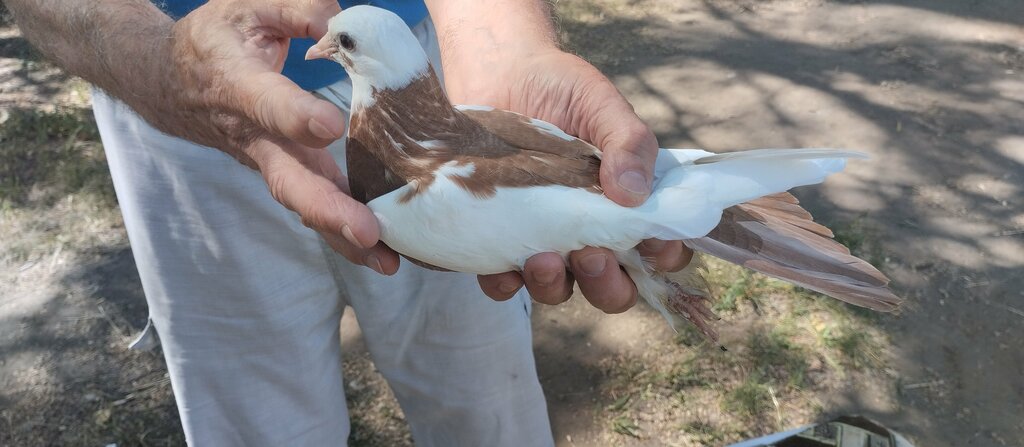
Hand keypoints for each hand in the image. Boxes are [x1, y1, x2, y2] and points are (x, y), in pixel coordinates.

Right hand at [160, 0, 398, 273]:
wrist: (171, 82)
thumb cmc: (218, 39)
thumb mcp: (247, 6)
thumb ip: (295, 9)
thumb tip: (339, 23)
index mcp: (241, 86)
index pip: (268, 104)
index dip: (295, 116)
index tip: (329, 126)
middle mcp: (254, 134)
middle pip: (288, 179)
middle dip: (328, 208)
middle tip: (368, 232)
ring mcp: (268, 161)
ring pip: (302, 203)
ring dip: (341, 235)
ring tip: (386, 261)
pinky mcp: (283, 173)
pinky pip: (311, 206)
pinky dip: (342, 233)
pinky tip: (381, 254)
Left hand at [444, 49, 693, 310]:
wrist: (496, 71)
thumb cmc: (559, 88)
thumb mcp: (601, 105)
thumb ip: (628, 142)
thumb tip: (634, 193)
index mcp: (626, 203)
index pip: (659, 249)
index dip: (662, 257)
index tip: (653, 246)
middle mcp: (589, 231)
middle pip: (611, 287)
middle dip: (606, 285)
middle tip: (591, 256)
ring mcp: (544, 240)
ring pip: (558, 290)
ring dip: (554, 286)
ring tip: (542, 259)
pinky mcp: (498, 241)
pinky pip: (503, 282)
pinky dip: (504, 283)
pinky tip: (502, 268)